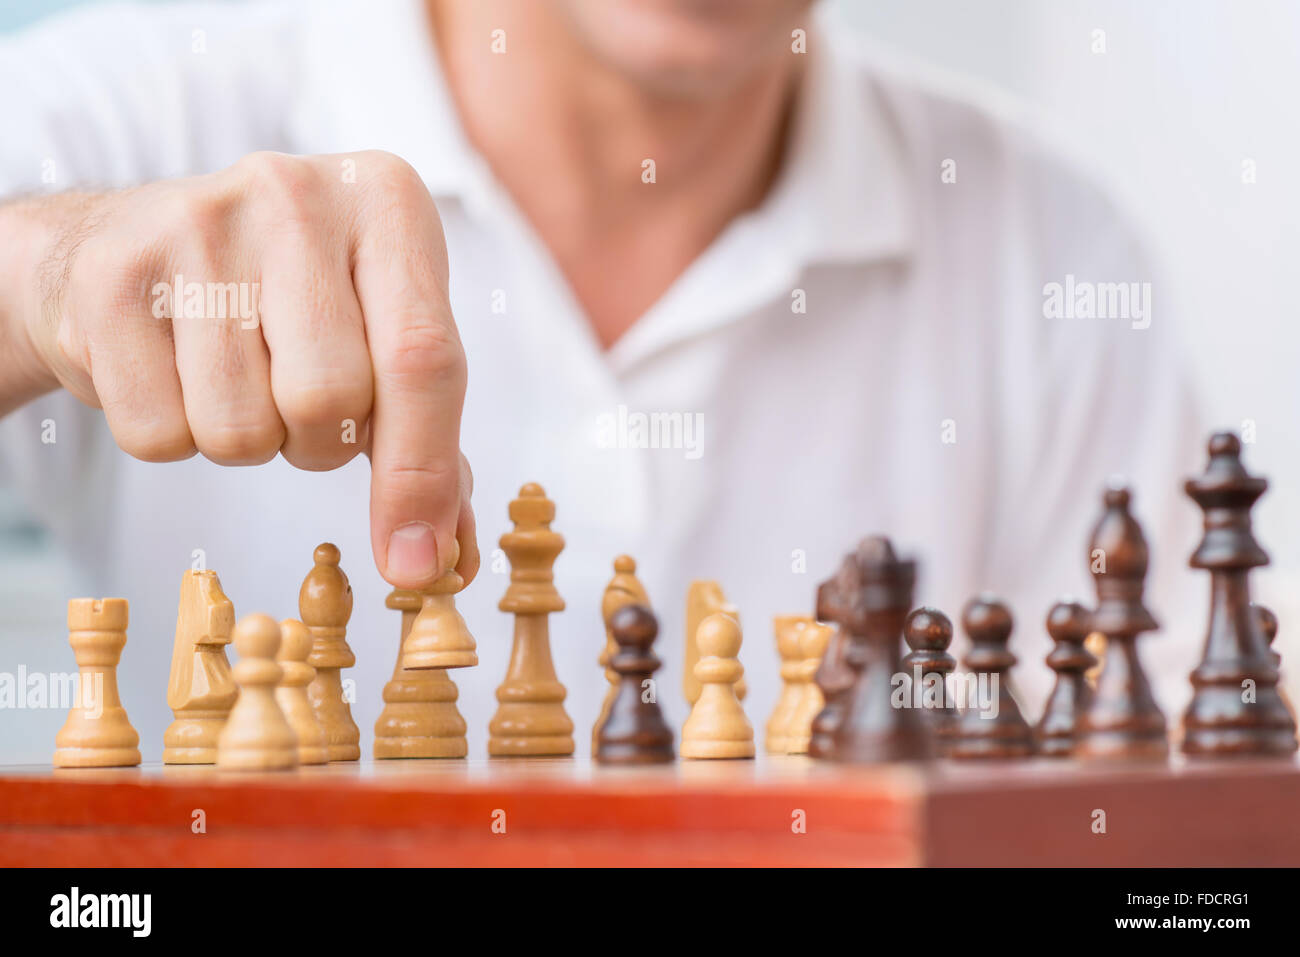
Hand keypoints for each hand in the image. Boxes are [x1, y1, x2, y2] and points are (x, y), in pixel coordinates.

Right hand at [4, 151, 476, 588]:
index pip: (425, 360)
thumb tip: (448, 556)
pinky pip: (157, 437)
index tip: (417, 563)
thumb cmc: (288, 305)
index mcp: (387, 201)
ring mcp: (196, 225)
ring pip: (241, 431)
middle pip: (331, 401)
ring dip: (248, 442)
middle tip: (297, 402)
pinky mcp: (111, 277)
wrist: (128, 249)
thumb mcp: (380, 337)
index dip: (422, 475)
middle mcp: (295, 195)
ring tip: (235, 376)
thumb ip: (431, 442)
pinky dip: (173, 436)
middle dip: (320, 443)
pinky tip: (173, 371)